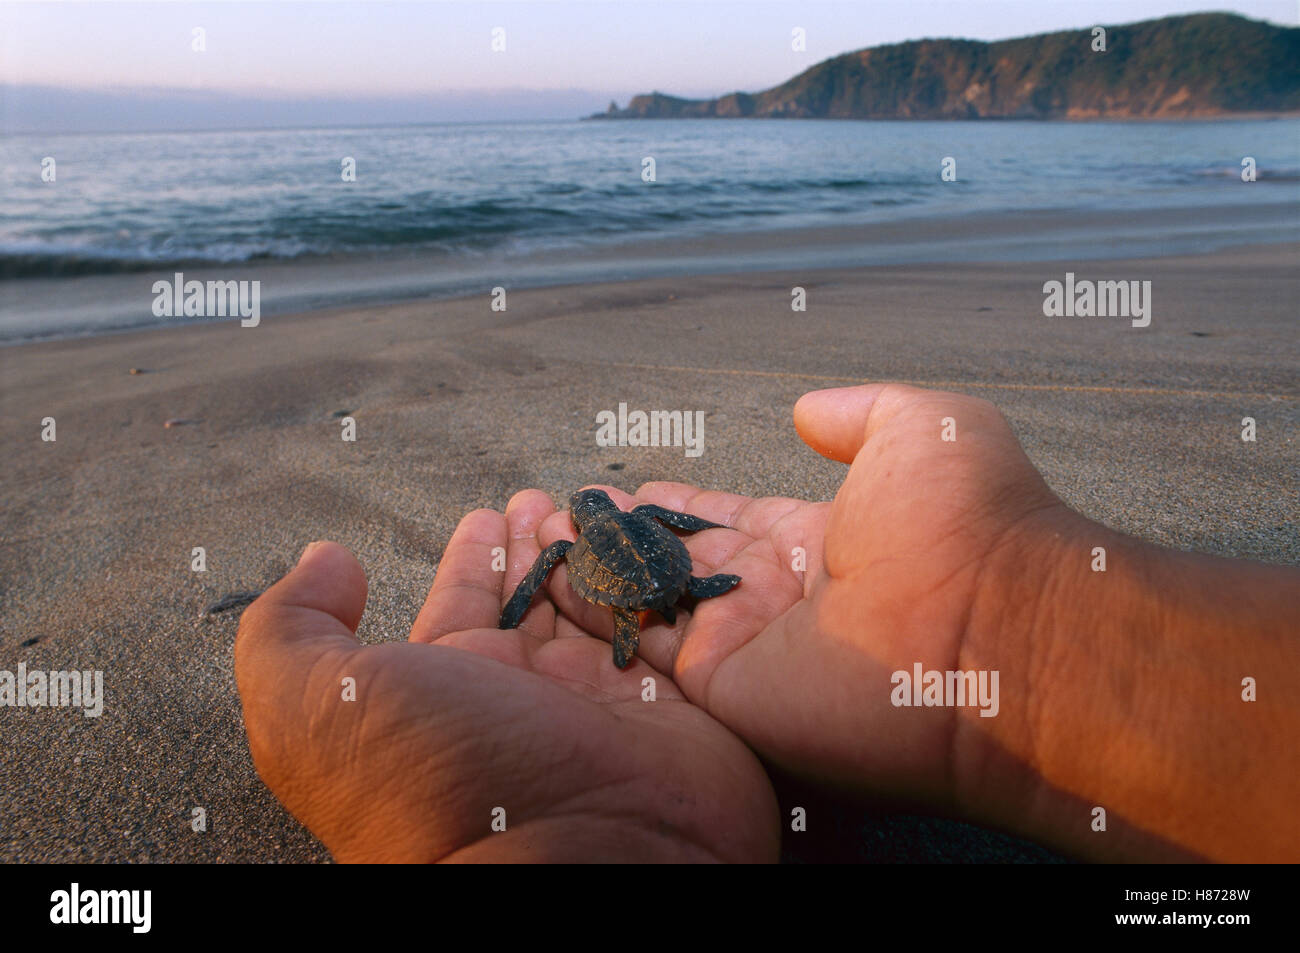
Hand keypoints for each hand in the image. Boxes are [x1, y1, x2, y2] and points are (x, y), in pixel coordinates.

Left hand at [234, 491, 779, 861]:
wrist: (572, 866)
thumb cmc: (436, 785)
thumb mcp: (319, 705)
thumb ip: (292, 630)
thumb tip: (322, 562)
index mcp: (441, 695)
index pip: (460, 609)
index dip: (471, 561)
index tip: (487, 516)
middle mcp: (519, 700)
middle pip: (533, 604)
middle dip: (538, 549)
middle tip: (549, 503)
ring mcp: (597, 704)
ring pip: (597, 608)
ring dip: (594, 557)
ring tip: (594, 512)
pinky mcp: (669, 705)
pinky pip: (660, 625)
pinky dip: (651, 585)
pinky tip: (647, 551)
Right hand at [536, 384, 1072, 813]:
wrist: (988, 625)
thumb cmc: (967, 520)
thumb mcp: (919, 429)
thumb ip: (857, 416)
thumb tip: (809, 412)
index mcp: (821, 541)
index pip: (732, 521)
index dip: (683, 505)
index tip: (634, 484)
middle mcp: (780, 599)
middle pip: (684, 565)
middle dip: (627, 539)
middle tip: (568, 511)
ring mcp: (752, 649)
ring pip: (654, 605)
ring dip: (598, 573)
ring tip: (538, 536)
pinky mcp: (726, 690)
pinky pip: (647, 648)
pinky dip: (597, 616)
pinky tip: (550, 582)